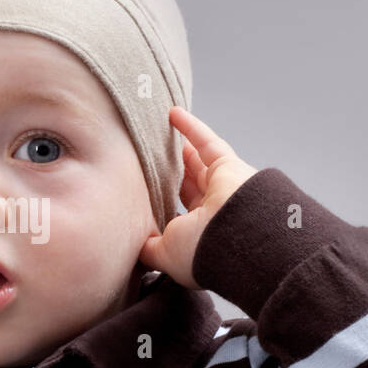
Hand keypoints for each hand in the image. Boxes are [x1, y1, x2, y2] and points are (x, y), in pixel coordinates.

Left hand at [139, 106, 258, 288]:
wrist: (236, 240)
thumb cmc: (200, 250)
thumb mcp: (164, 254)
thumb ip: (147, 246)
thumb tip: (130, 244)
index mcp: (196, 233)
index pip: (175, 214)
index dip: (159, 203)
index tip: (138, 193)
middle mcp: (210, 211)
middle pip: (184, 184)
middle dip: (166, 172)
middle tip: (144, 158)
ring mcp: (221, 186)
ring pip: (194, 161)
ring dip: (176, 148)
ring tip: (154, 133)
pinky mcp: (227, 166)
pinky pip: (207, 142)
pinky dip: (191, 127)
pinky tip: (172, 113)